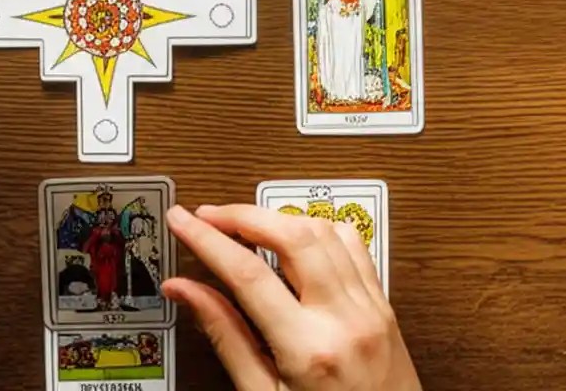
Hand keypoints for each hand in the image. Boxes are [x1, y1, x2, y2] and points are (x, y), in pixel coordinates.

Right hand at [163, 205, 420, 390]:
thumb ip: (225, 337)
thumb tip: (186, 292)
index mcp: (310, 350)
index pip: (248, 273)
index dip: (207, 239)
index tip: (182, 221)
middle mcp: (345, 319)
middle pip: (292, 236)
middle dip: (243, 215)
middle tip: (208, 215)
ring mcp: (370, 308)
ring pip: (325, 231)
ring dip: (278, 216)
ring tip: (244, 222)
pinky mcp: (383, 305)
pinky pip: (353, 245)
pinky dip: (318, 228)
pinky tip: (295, 235)